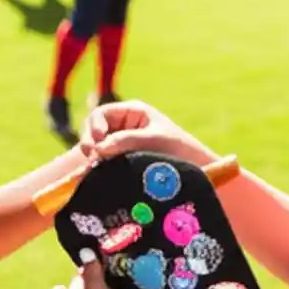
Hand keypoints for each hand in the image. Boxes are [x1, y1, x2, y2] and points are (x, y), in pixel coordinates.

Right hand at [80, 100, 217, 167]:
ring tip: (94, 169)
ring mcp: (122, 145)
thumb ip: (127, 140)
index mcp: (133, 112)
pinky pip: (104, 162)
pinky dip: (99, 167)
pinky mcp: (122, 162)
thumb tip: (98, 147)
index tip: (96, 143)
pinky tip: (99, 175)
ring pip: (97, 148)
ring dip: (93, 157)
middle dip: (90, 142)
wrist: (198, 171)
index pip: (102, 114)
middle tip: (91, 157)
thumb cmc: (181, 149)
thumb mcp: (155, 140)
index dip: (94, 126)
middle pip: (94, 130)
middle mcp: (124, 126)